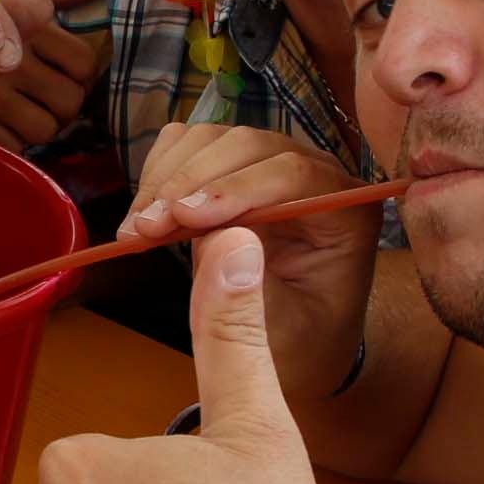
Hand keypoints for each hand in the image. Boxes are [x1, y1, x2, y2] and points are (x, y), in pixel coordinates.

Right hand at [116, 124, 375, 407]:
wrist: (297, 344)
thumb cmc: (300, 344)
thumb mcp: (283, 334)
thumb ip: (252, 293)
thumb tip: (219, 237)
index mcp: (346, 210)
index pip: (294, 173)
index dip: (235, 187)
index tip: (184, 217)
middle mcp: (314, 174)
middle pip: (249, 145)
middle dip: (190, 181)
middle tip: (145, 227)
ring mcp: (269, 164)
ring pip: (214, 139)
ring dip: (167, 177)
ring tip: (137, 228)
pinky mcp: (232, 169)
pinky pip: (190, 145)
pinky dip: (159, 171)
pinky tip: (144, 213)